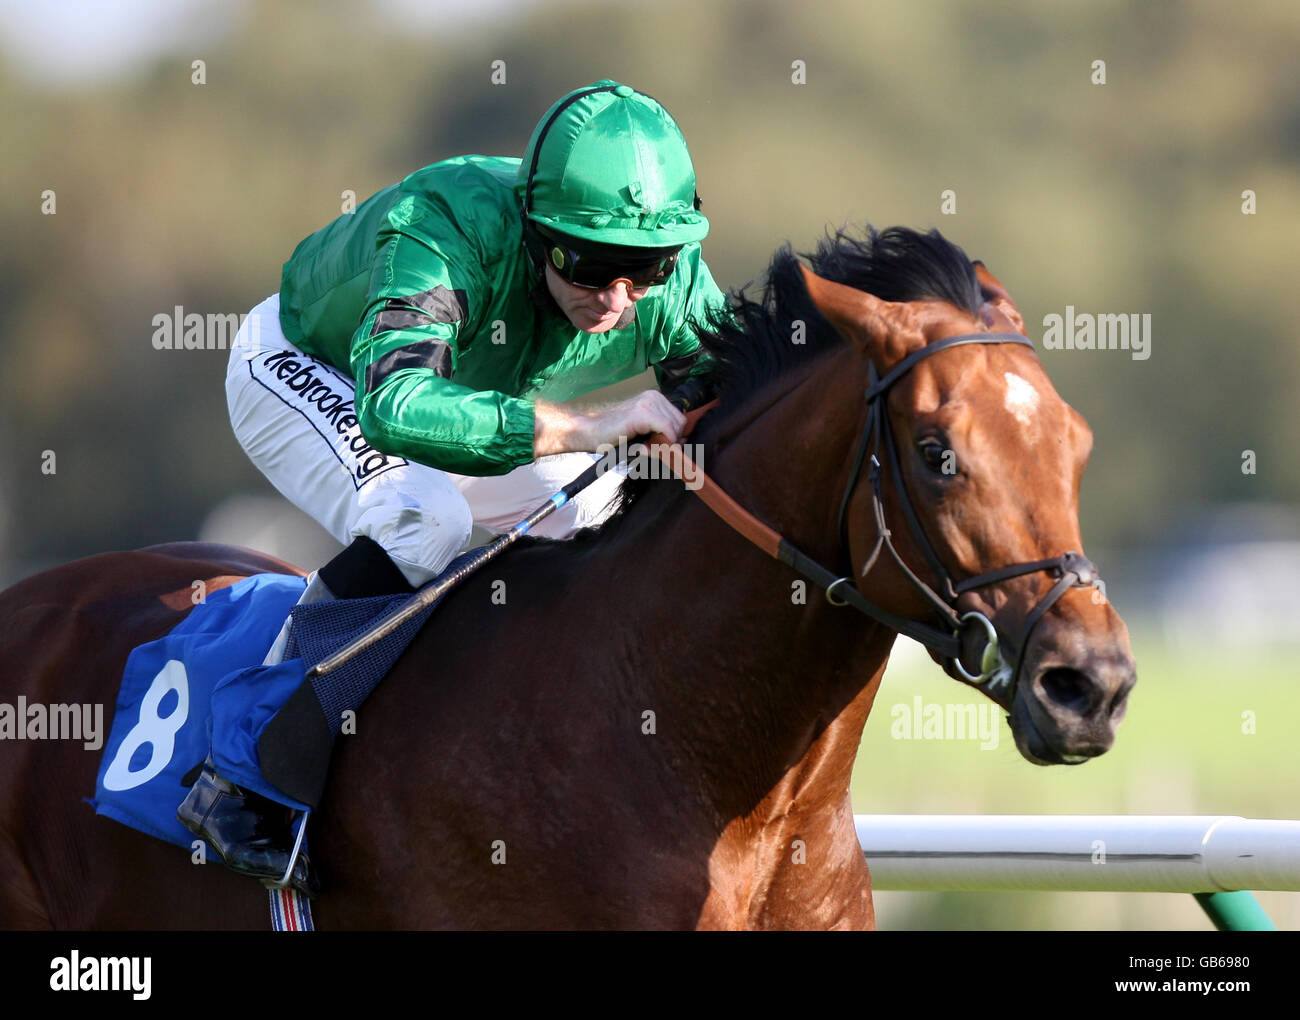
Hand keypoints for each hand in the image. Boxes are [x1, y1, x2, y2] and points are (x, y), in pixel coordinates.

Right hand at [533, 390, 686, 456]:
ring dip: (664, 442)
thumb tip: (683, 444)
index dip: (676, 437)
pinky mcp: (642, 412)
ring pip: (675, 427)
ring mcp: (648, 402)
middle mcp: (653, 396)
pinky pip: (666, 430)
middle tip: (652, 449)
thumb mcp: (643, 435)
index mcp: (654, 398)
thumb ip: (662, 437)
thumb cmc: (613, 436)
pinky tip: (646, 447)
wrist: (589, 431)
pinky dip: (662, 442)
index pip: (680, 419)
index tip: (665, 448)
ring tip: (644, 446)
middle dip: (671, 440)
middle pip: (680, 423)